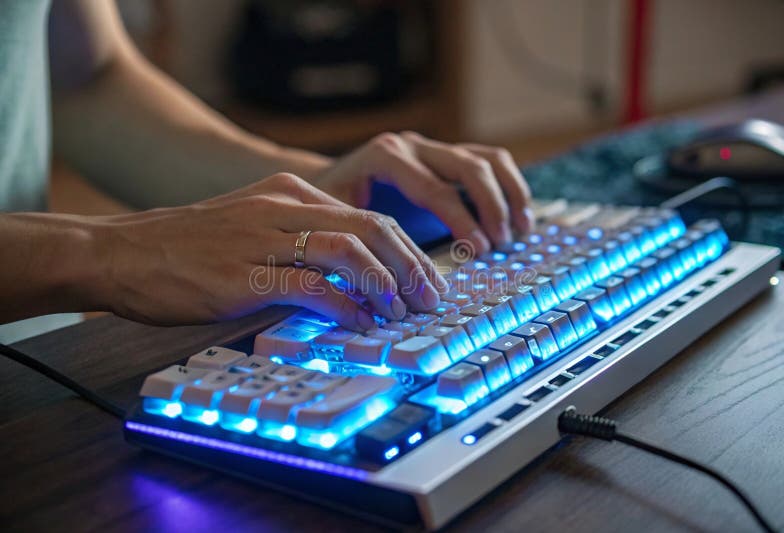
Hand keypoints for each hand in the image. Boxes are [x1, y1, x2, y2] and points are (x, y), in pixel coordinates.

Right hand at [91, 173, 447, 330]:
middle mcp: (283, 207)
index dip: (405, 251)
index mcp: (290, 193)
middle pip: (371, 229)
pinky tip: (359, 322)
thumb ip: (299, 240)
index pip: (368, 217)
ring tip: (399, 314)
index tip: (424, 280)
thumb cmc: (187, 247)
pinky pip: (311, 287)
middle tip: (428, 300)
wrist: (121, 252)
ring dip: (385, 286)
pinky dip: (345, 306)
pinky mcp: (243, 275)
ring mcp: (263, 239)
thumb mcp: (251, 225)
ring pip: (349, 252)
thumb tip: (348, 275)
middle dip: (410, 267)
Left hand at [310, 131, 533, 254]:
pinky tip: (520, 215)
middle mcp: (412, 144)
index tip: (479, 251)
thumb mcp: (336, 219)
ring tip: (520, 231)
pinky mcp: (447, 154)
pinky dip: (511, 185)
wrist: (322, 181)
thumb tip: (396, 277)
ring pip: (487, 158)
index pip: (434, 189)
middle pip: (468, 167)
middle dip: (491, 208)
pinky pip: (491, 160)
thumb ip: (365, 239)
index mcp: (386, 156)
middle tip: (500, 245)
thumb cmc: (326, 207)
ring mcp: (432, 146)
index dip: (462, 221)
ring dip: (510, 193)